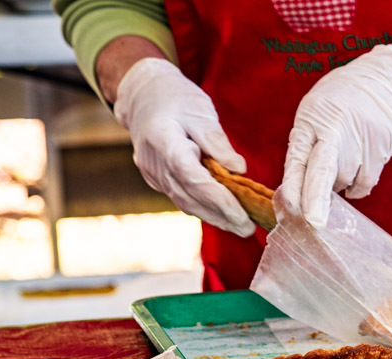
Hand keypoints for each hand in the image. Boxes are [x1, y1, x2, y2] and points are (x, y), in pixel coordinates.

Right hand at [113, 58, 254, 236]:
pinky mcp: (156, 179)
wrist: (142, 96)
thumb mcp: (200, 110)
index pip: (194, 180)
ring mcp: (152, 174)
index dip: (220, 201)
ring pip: (185, 203)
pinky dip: (202, 208)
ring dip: (213, 218)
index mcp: (164, 142)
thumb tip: (239, 169)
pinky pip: (181, 198)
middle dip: (222, 217)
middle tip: (249, 229)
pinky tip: (222, 216)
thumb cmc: (175, 98)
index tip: (243, 216)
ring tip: (240, 227)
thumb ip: (217, 141)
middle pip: (191, 198)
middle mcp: (154, 164)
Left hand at [279, 45, 391, 226]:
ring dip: (339, 184)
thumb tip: (298, 196)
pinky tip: (356, 174)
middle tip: (314, 221)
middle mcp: (336, 128)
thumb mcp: (314, 115)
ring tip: (342, 161)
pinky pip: (365, 182)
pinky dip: (357, 187)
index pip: (299, 157)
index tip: (291, 207)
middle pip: (324, 169)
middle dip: (317, 197)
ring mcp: (361, 138)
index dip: (294, 183)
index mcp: (311, 120)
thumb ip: (306, 150)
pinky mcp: (382, 146)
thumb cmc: (338, 105)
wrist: (382, 81)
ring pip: (345, 180)